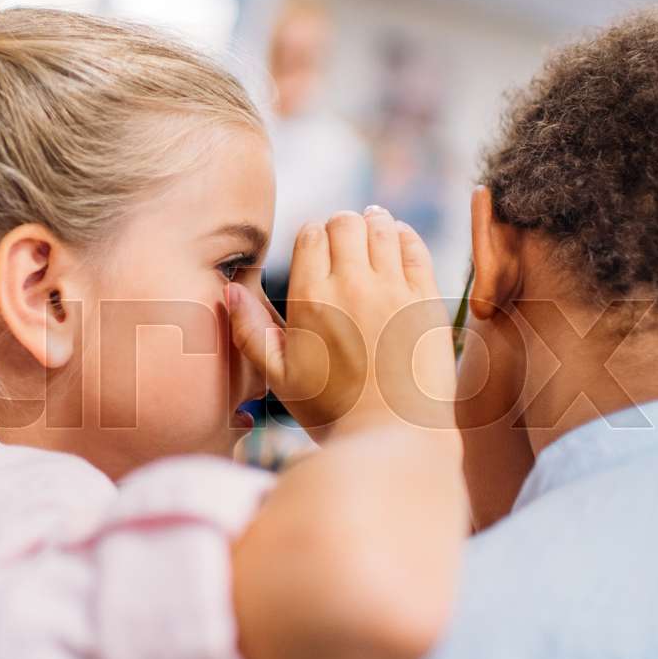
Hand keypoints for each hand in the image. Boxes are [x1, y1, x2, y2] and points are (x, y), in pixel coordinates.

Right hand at [229, 207, 455, 439]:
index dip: (311, 237)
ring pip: (380, 226)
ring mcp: (394, 288)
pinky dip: (403, 235)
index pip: (310, 235)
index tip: (315, 251)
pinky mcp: (426, 297)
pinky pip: (414, 245)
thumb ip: (250, 331)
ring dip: (372, 224)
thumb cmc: (331, 412)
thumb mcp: (278, 377)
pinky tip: (397, 243)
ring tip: (370, 234)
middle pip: (344, 222)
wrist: (394, 436)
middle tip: (342, 243)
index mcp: (311, 299)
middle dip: (340, 226)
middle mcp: (352, 285)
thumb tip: (230, 290)